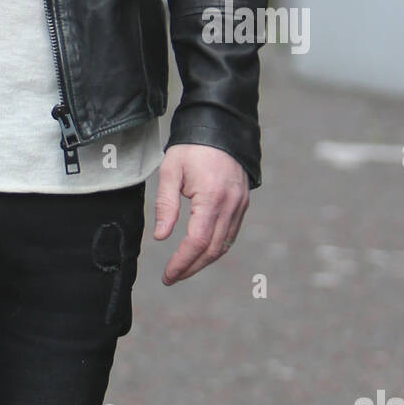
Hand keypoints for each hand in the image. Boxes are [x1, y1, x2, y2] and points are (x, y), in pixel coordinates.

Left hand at [153, 143, 248, 284]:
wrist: (220, 127)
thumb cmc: (191, 147)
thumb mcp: (171, 170)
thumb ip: (166, 205)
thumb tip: (161, 237)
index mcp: (212, 197)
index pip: (198, 241)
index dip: (182, 262)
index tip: (168, 274)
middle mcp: (231, 205)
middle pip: (213, 249)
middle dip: (191, 267)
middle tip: (172, 277)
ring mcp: (240, 205)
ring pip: (224, 245)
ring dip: (204, 261)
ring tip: (183, 269)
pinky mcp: (242, 204)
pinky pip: (230, 234)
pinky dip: (215, 247)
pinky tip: (200, 252)